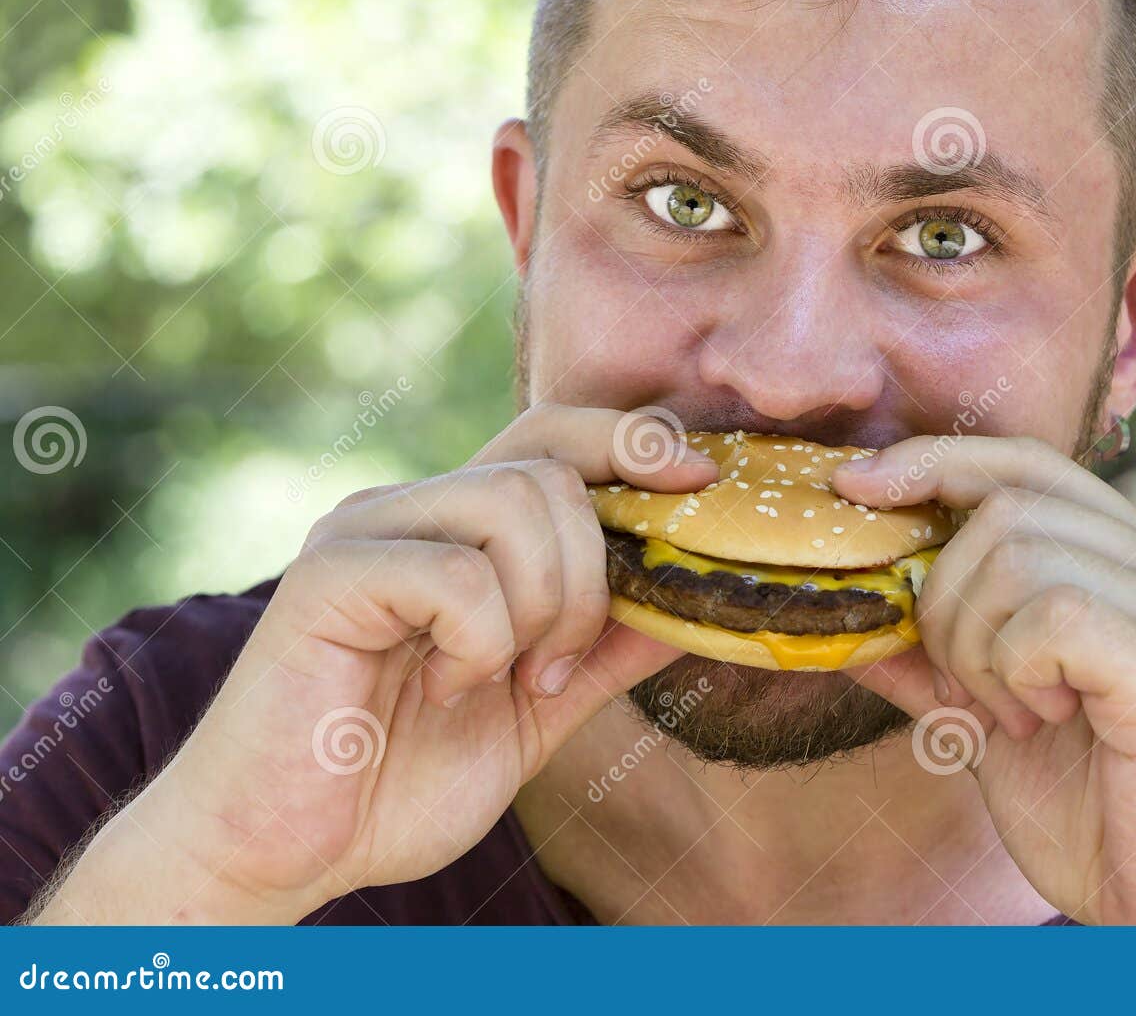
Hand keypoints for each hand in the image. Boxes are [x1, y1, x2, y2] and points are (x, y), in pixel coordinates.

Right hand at [45, 404, 715, 923]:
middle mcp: (410, 509)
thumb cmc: (396, 778)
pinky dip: (481, 642)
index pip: (555, 436)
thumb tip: (699, 602)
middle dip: (592, 573)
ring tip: (503, 679)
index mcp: (455, 529)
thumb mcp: (536, 710)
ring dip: (544, 608)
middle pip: (550, 470)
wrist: (278, 854)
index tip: (703, 479)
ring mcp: (365, 531)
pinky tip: (443, 686)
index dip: (634, 442)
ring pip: (513, 503)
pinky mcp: (329, 575)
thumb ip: (607, 650)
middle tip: (556, 664)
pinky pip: (458, 574)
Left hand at [836, 435, 1135, 925]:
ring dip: (975, 644)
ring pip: (1018, 553)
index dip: (934, 461)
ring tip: (1013, 715)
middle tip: (963, 686)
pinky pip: (1051, 613)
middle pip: (1007, 502)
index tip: (855, 487)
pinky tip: (1042, 721)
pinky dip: (1014, 669)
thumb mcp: (991, 726)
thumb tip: (843, 614)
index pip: (1027, 462)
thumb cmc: (1105, 824)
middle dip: (943, 591)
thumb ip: (929, 660)